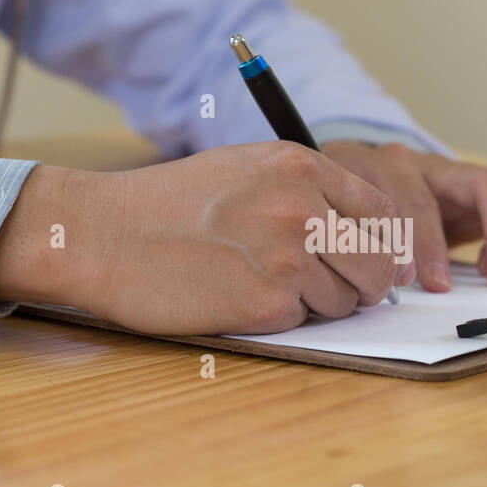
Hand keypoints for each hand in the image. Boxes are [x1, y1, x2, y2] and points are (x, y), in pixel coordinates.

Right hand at [0, 142, 408, 334]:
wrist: (102, 234)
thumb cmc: (169, 204)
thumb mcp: (247, 169)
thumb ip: (308, 192)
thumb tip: (370, 235)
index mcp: (300, 166)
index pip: (383, 212)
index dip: (385, 245)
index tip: (376, 261)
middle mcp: (301, 207)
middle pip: (376, 264)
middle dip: (365, 283)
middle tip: (339, 288)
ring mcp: (285, 256)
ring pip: (343, 300)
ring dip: (316, 302)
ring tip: (264, 282)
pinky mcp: (266, 303)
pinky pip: (303, 320)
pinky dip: (280, 316)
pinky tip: (240, 296)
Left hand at [318, 140, 486, 290]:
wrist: (360, 176)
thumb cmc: (357, 207)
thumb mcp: (349, 223)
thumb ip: (365, 245)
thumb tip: (382, 284)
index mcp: (391, 170)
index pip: (419, 203)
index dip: (428, 245)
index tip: (436, 284)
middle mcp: (434, 165)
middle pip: (486, 183)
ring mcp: (464, 172)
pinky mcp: (486, 185)